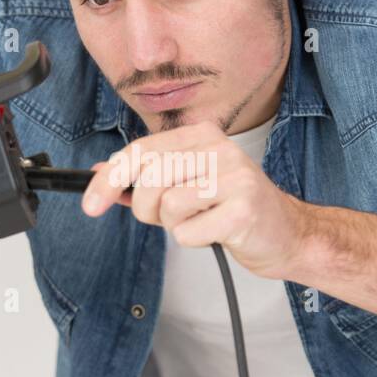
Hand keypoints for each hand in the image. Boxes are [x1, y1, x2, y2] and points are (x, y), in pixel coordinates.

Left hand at [80, 120, 309, 278]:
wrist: (286, 234)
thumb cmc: (233, 209)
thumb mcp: (187, 184)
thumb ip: (145, 177)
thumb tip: (100, 172)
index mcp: (201, 135)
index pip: (140, 151)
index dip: (108, 180)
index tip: (91, 204)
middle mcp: (218, 148)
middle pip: (149, 179)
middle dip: (146, 208)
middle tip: (167, 217)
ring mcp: (234, 176)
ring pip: (166, 206)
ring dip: (174, 225)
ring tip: (201, 220)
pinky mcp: (244, 207)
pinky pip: (187, 232)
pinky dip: (194, 241)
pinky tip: (217, 232)